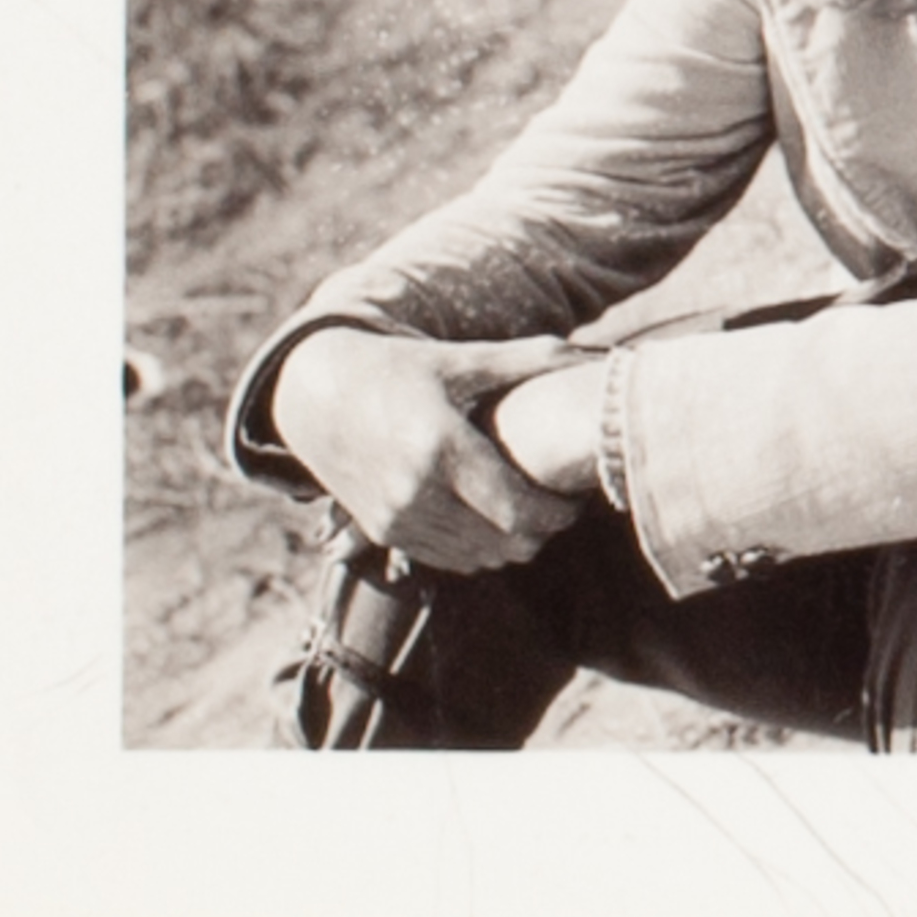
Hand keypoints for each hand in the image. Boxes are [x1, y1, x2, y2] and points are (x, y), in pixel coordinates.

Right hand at [271, 328, 590, 573]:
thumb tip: (595, 356)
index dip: (556, 512)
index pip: (517, 509)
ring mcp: (396, 518)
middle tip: (562, 507)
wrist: (321, 394)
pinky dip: (479, 550)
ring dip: (512, 545)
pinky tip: (497, 525)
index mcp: (442, 446)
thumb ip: (529, 361)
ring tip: (535, 514)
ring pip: (478, 557)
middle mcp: (415, 490)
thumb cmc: (404, 370)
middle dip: (541, 530)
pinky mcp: (383, 531)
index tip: (576, 497)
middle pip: (503, 542)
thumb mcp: (463, 360)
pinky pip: (447, 559)